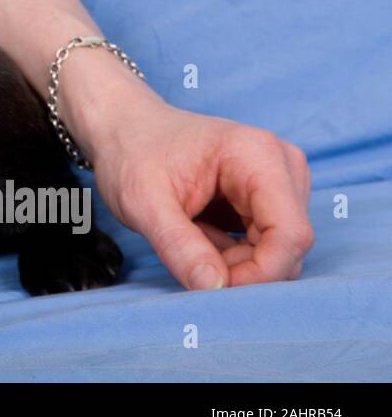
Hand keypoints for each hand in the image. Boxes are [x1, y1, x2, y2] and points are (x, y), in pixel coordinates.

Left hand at [68, 70, 313, 289]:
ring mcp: (279, 182)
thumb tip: (213, 288)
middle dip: (242, 267)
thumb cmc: (132, 154)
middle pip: (287, 245)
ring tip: (188, 233)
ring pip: (277, 250)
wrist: (125, 128)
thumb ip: (178, 245)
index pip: (291, 234)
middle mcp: (281, 165)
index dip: (260, 272)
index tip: (214, 286)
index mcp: (258, 155)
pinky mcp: (267, 198)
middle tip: (187, 256)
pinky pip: (264, 245)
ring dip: (234, 260)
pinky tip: (198, 231)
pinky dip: (230, 252)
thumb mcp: (143, 202)